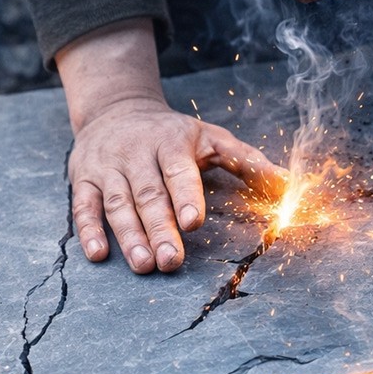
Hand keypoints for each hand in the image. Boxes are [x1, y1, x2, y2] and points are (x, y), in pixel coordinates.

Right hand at [57, 19, 285, 273]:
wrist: (116, 108)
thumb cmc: (173, 133)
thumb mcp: (212, 138)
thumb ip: (248, 162)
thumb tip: (290, 186)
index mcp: (171, 142)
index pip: (178, 171)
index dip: (185, 196)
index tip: (193, 222)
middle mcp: (136, 152)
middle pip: (149, 194)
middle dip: (160, 229)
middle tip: (171, 261)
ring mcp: (107, 166)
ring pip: (117, 203)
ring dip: (129, 236)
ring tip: (143, 265)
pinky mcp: (82, 178)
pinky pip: (82, 206)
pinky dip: (88, 230)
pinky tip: (98, 254)